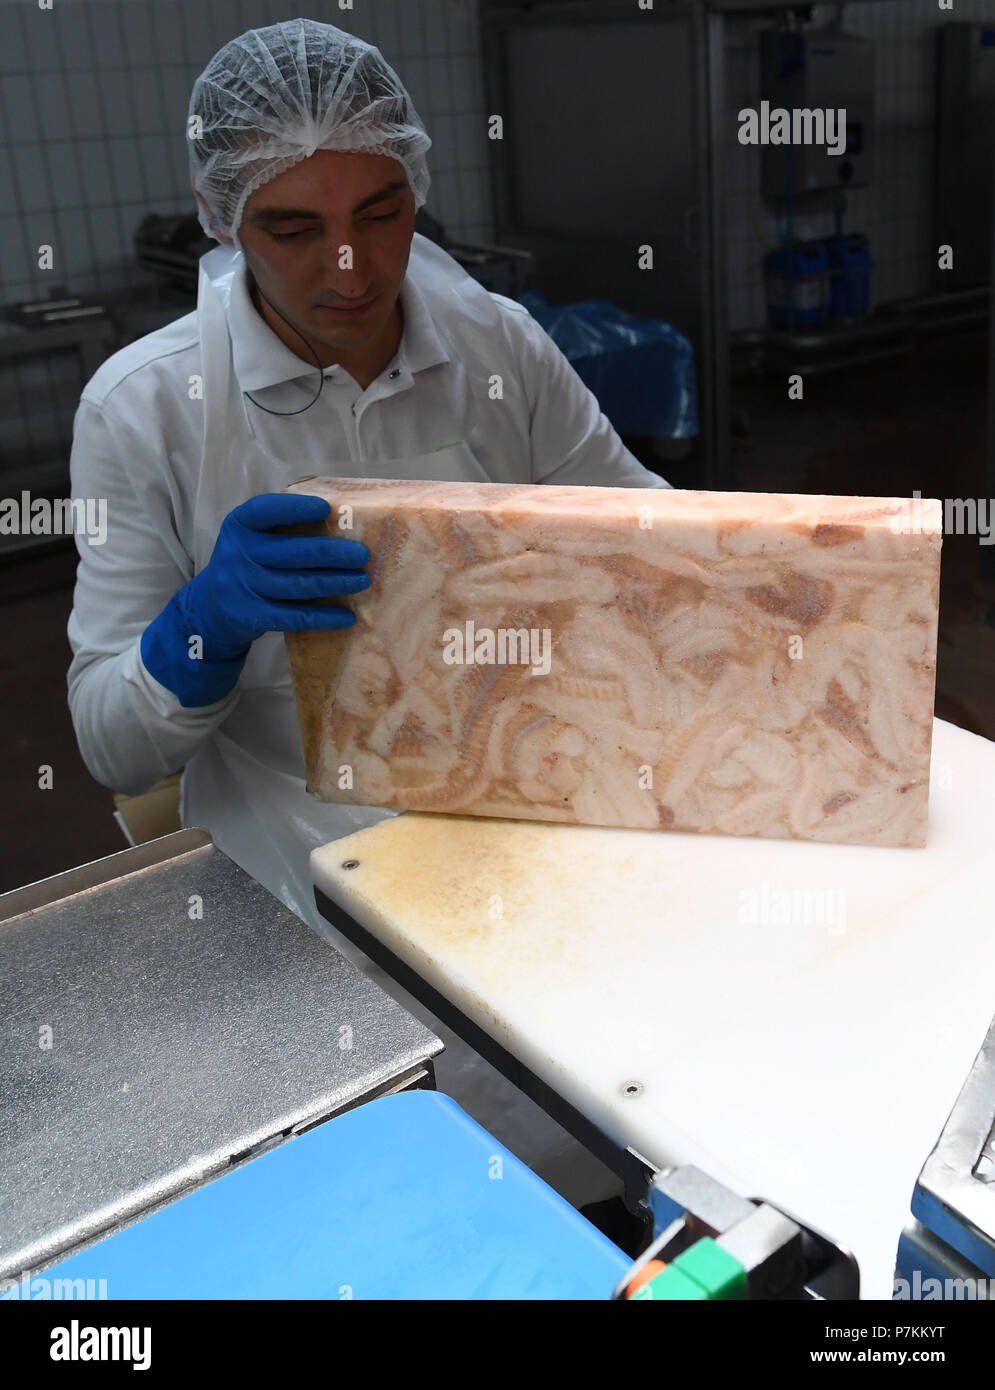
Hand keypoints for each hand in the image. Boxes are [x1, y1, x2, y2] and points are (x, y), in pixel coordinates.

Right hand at [177, 492, 369, 659]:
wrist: (210, 608)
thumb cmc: (246, 564)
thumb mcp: (251, 539)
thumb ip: (280, 529)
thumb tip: (339, 521)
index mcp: (239, 525)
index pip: (265, 510)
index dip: (295, 508)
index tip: (326, 508)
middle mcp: (237, 554)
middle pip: (292, 552)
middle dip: (332, 553)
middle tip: (362, 555)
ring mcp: (243, 587)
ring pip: (298, 585)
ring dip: (336, 583)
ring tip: (362, 581)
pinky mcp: (251, 616)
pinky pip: (295, 616)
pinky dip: (324, 617)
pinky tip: (348, 616)